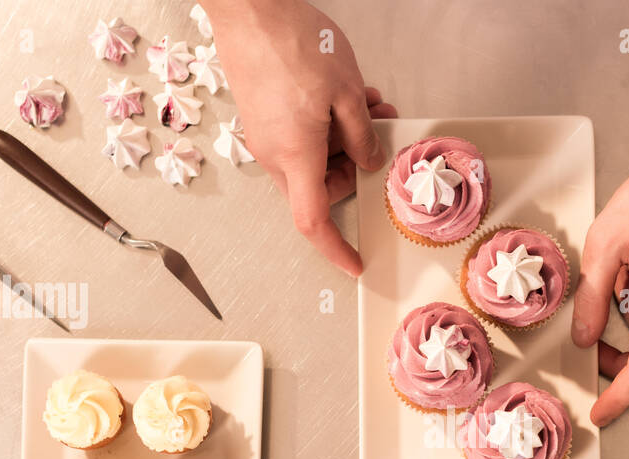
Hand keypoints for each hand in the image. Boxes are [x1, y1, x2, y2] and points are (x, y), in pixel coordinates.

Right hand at [208, 0, 397, 275]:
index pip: (313, 221)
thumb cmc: (291, 43)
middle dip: (356, 168)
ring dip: (347, 140)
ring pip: (315, 159)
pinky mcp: (263, 117)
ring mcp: (266, 135)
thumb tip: (369, 162)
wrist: (249, 7)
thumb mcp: (347, 93)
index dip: (335, 249)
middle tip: (380, 137)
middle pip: (321, 187)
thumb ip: (363, 137)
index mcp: (295, 155)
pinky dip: (328, 125)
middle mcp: (274, 153)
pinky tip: (346, 94)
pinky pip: (301, 137)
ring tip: (368, 104)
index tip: (354, 262)